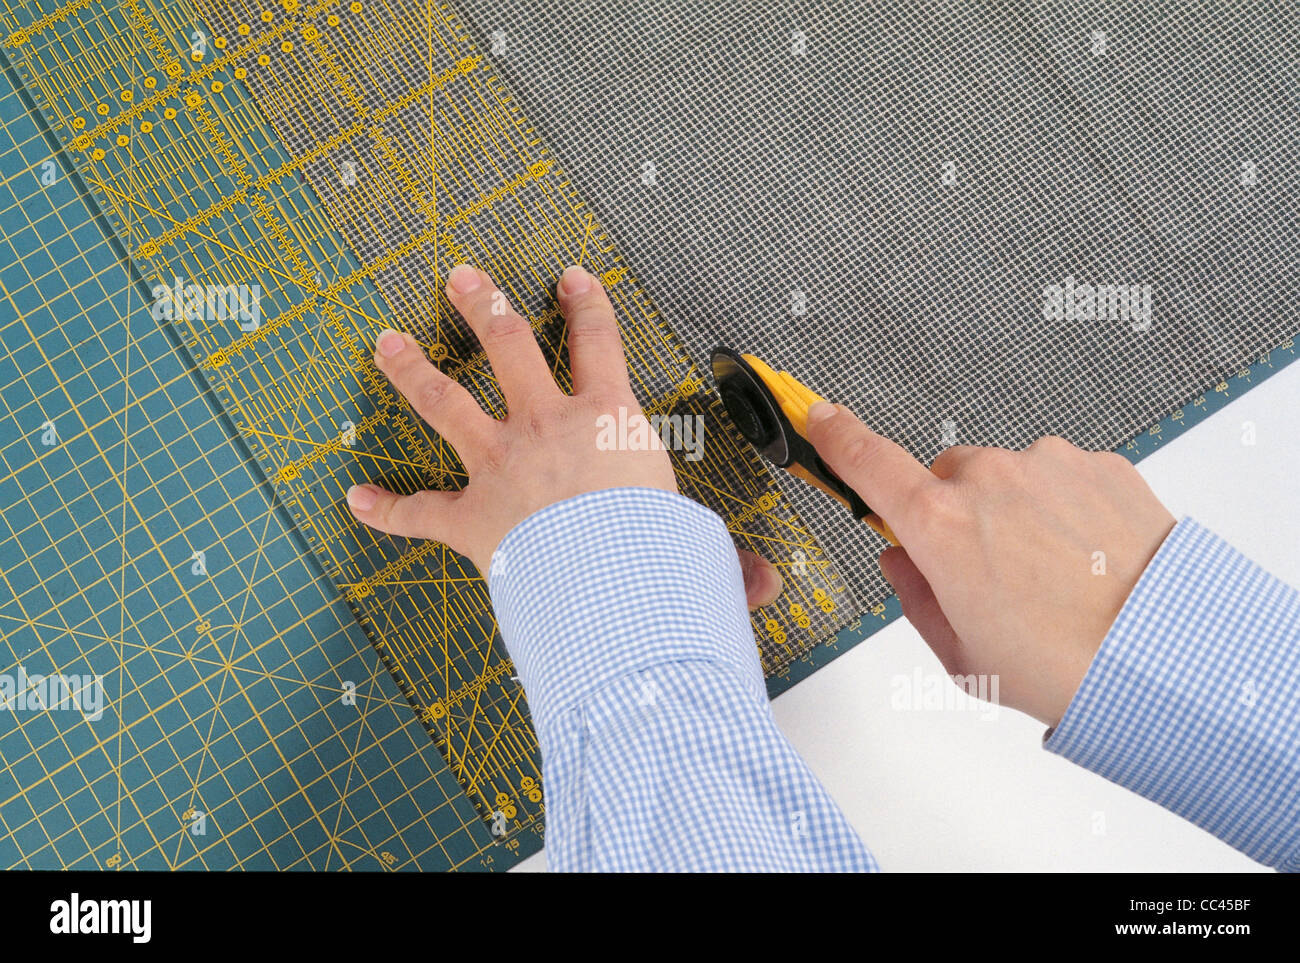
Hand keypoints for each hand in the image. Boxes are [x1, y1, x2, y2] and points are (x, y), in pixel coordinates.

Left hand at [346, 264, 783, 606]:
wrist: (611, 583)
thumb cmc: (657, 551)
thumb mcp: (702, 543)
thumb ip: (727, 562)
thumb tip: (765, 587)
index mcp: (606, 418)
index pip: (599, 343)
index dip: (585, 305)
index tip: (570, 279)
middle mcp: (546, 427)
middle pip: (506, 348)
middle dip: (483, 307)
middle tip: (460, 279)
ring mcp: (501, 466)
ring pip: (445, 402)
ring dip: (413, 369)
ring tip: (386, 341)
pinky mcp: (470, 517)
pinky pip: (419, 511)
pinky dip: (386, 508)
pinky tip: (357, 496)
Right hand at [805, 403, 1175, 725]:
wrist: (1162, 658)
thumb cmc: (1062, 667)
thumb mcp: (961, 653)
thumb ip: (915, 596)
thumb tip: (900, 561)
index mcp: (940, 526)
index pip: (868, 462)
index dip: (836, 437)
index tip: (820, 418)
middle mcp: (989, 480)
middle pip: (945, 479)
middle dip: (953, 513)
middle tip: (987, 572)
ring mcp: (1047, 465)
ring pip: (1007, 476)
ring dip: (1014, 510)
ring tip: (1051, 574)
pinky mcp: (1099, 466)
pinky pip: (1061, 477)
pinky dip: (1064, 509)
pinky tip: (1086, 558)